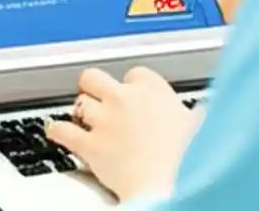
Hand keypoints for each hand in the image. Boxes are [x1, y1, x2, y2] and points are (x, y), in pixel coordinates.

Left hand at [45, 67, 200, 201]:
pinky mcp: (88, 144)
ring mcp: (104, 120)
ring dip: (81, 112)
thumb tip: (200, 113)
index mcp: (154, 89)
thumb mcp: (200, 123)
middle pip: (93, 77)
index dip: (134, 85)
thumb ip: (192, 112)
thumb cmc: (188, 157)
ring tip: (84, 119)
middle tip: (99, 98)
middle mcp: (125, 98)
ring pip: (78, 103)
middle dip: (94, 88)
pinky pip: (61, 130)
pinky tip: (60, 132)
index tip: (137, 95)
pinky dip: (58, 131)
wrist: (169, 184)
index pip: (135, 72)